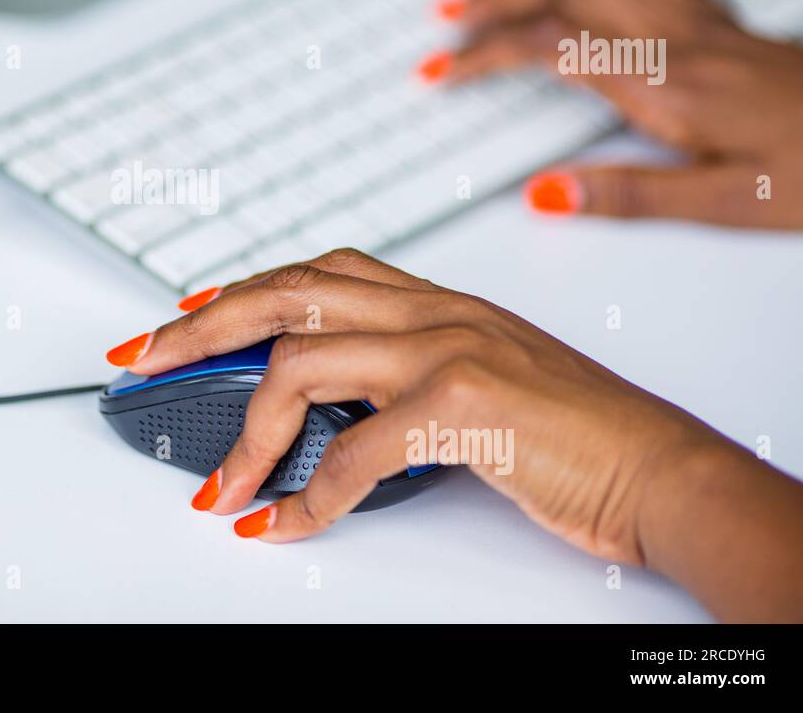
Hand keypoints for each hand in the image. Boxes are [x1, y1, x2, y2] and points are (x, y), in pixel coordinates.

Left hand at [109, 248, 802, 620]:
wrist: (660, 468)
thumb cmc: (572, 431)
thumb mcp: (476, 381)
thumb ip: (402, 375)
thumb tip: (323, 409)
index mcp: (435, 299)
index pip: (314, 274)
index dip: (239, 294)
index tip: (180, 322)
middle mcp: (434, 310)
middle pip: (287, 294)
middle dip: (202, 328)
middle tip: (142, 360)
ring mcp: (448, 349)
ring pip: (303, 366)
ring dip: (247, 436)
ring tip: (218, 486)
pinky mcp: (465, 404)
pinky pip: (355, 453)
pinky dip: (308, 500)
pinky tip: (284, 526)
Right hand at [437, 0, 802, 227]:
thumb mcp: (725, 201)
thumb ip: (628, 195)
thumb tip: (546, 194)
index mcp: (666, 83)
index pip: (549, 46)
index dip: (482, 53)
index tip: (439, 71)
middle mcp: (677, 36)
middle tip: (445, 22)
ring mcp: (699, 20)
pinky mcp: (719, 20)